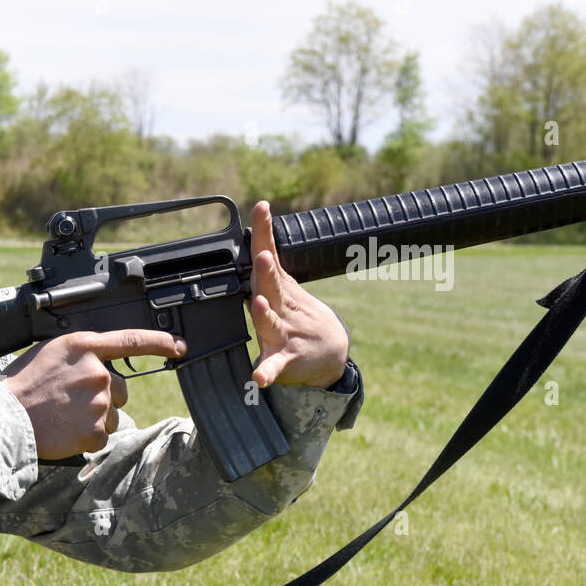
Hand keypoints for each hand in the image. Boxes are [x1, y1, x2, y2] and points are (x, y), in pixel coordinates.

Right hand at [2, 330, 185, 459]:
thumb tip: (99, 366)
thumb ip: (81, 354)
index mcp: (83, 347)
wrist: (5, 419)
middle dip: (102, 397)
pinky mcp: (96, 430)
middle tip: (70, 402)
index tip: (179, 347)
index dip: (160, 343)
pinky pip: (102, 436)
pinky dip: (87, 438)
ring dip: (94, 418)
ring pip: (112, 414)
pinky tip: (65, 431)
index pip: (131, 340)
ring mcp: (98, 402)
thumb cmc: (21, 386)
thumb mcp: (50, 354)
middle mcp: (97, 372)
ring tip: (64, 417)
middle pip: (120, 388)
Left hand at [248, 201, 349, 389]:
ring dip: (265, 315)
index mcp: (281, 291)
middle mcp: (283, 309)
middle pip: (273, 287)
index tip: (262, 207)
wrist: (333, 354)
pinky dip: (267, 372)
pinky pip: (274, 367)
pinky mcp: (285, 360)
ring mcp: (286, 335)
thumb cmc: (301, 320)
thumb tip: (253, 243)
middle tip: (261, 255)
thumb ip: (268, 272)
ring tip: (258, 306)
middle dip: (267, 271)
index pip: (270, 257)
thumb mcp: (287, 292)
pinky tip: (258, 378)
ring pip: (272, 324)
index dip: (264, 233)